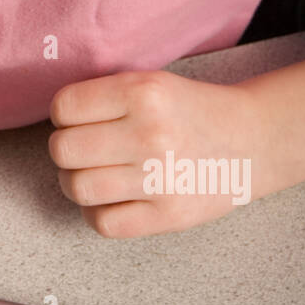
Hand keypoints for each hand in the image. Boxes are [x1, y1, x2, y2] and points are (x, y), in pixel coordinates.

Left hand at [48, 70, 263, 235]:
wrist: (252, 141)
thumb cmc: (191, 110)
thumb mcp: (151, 82)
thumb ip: (104, 97)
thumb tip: (53, 122)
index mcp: (143, 92)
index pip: (64, 107)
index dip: (64, 115)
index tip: (79, 119)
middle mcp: (150, 134)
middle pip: (63, 150)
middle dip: (66, 150)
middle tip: (85, 149)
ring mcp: (160, 178)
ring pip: (77, 188)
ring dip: (77, 182)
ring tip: (96, 174)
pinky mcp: (168, 216)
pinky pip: (103, 223)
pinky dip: (98, 213)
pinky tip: (114, 198)